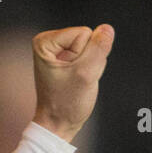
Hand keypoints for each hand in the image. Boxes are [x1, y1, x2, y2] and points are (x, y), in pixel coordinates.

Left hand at [31, 23, 114, 141]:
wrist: (58, 123)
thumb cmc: (66, 102)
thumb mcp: (86, 73)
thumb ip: (98, 47)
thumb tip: (106, 28)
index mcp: (45, 42)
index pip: (84, 33)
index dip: (83, 55)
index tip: (71, 74)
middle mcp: (50, 43)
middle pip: (89, 37)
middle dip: (88, 60)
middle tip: (76, 79)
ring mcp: (60, 51)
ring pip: (94, 46)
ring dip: (91, 65)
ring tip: (77, 81)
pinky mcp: (69, 58)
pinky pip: (94, 54)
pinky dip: (91, 68)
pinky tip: (80, 80)